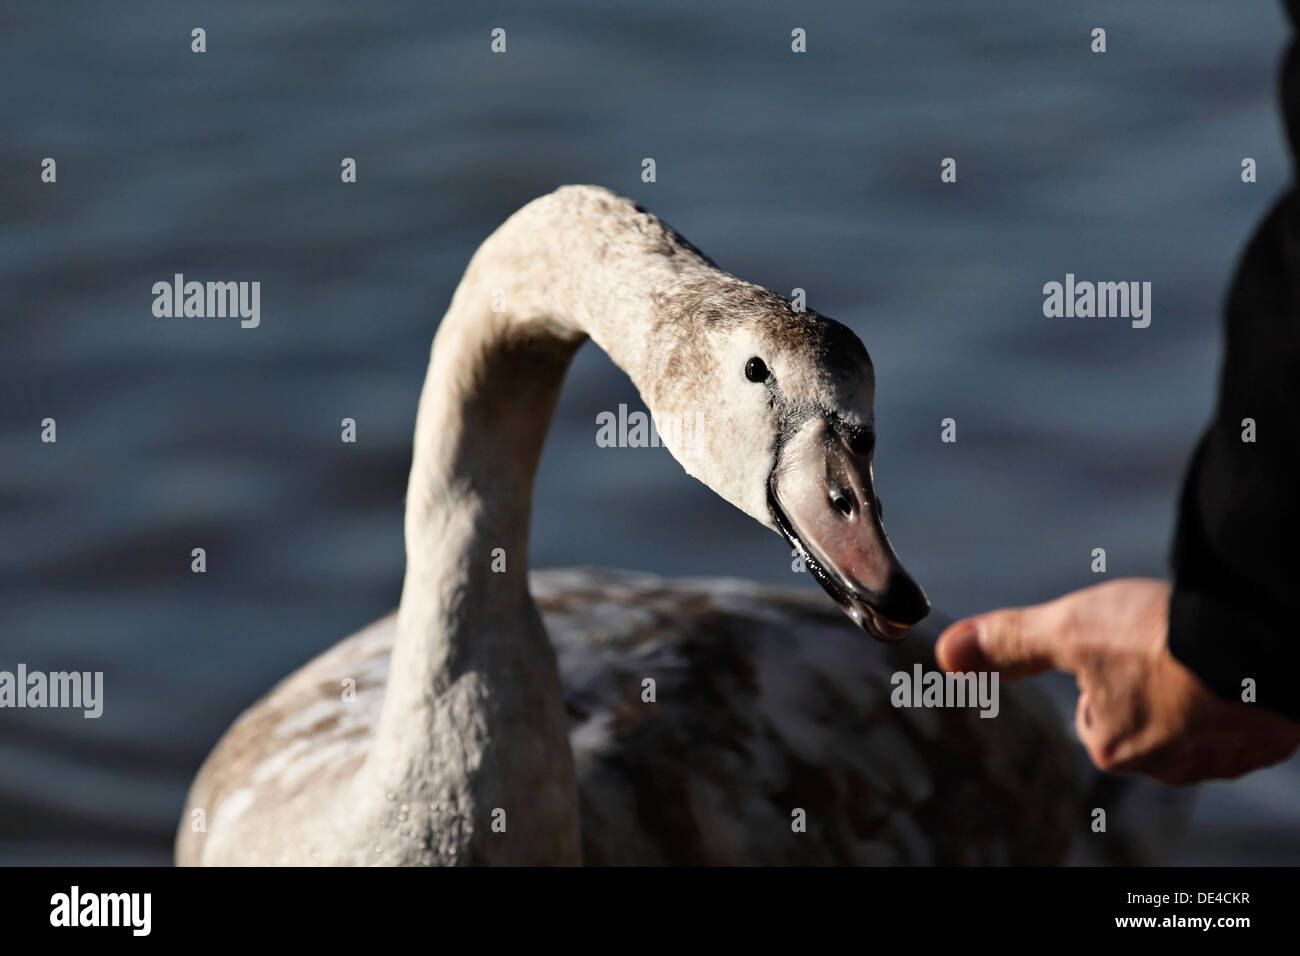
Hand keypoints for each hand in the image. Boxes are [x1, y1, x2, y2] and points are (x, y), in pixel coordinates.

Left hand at [935, 578, 1299, 784]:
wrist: (1264, 641)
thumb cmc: (1160, 637)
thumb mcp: (1068, 628)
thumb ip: (1009, 642)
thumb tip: (946, 655)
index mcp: (1115, 748)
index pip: (1095, 710)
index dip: (1104, 666)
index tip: (1127, 645)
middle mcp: (1170, 768)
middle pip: (1145, 714)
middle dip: (1154, 677)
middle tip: (1169, 642)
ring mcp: (1226, 758)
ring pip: (1197, 715)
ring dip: (1200, 683)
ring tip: (1206, 649)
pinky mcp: (1271, 739)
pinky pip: (1246, 713)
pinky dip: (1241, 688)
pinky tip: (1240, 660)